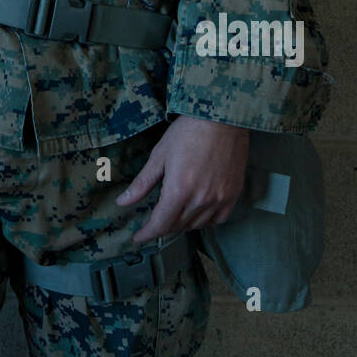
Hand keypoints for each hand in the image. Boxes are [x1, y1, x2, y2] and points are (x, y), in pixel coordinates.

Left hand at [116, 115, 249, 246]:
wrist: (222, 118)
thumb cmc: (187, 131)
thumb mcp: (159, 155)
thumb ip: (142, 183)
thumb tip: (123, 202)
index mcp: (179, 190)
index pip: (160, 224)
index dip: (147, 234)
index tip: (138, 238)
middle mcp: (201, 200)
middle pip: (178, 226)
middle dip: (163, 226)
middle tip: (154, 219)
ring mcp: (220, 199)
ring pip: (197, 225)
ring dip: (182, 223)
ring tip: (174, 212)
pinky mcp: (234, 194)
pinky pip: (217, 219)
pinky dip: (204, 220)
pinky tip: (197, 210)